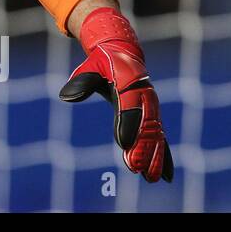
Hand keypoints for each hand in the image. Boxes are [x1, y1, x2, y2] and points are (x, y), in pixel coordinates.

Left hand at [60, 7, 173, 182]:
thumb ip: (81, 81)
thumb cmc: (102, 62)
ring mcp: (152, 107)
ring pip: (156, 135)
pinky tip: (165, 176)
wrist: (123, 53)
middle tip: (135, 167)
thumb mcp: (89, 67)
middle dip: (141, 147)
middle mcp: (146, 95)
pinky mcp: (153, 116)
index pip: (129, 106)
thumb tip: (65, 96)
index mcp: (130, 81)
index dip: (127, 126)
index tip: (123, 145)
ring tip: (150, 178)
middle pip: (146, 125)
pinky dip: (163, 155)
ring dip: (154, 156)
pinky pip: (160, 138)